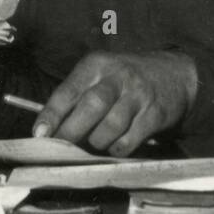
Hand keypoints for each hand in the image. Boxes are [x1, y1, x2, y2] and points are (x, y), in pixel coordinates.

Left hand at [33, 51, 196, 155]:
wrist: (174, 74)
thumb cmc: (124, 80)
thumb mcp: (100, 75)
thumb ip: (77, 96)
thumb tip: (50, 129)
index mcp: (97, 64)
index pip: (69, 90)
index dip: (52, 114)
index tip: (40, 134)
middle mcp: (118, 76)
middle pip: (91, 107)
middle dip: (72, 131)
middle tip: (63, 147)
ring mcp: (138, 95)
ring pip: (110, 127)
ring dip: (97, 142)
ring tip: (93, 144)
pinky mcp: (155, 114)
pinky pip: (129, 140)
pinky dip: (117, 149)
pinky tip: (114, 146)